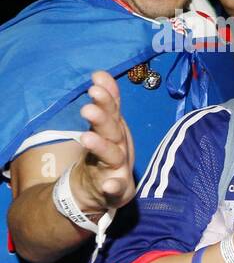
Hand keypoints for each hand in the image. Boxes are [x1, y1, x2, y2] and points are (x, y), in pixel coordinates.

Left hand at [75, 71, 135, 212]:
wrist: (105, 189)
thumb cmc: (106, 152)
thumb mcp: (106, 126)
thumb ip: (107, 102)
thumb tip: (100, 73)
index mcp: (115, 130)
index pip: (112, 111)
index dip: (107, 99)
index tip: (95, 83)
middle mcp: (119, 146)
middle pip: (113, 131)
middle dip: (103, 119)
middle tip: (88, 108)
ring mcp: (119, 168)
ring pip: (112, 156)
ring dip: (102, 147)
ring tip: (86, 138)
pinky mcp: (118, 189)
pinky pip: (117, 188)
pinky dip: (114, 186)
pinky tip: (108, 184)